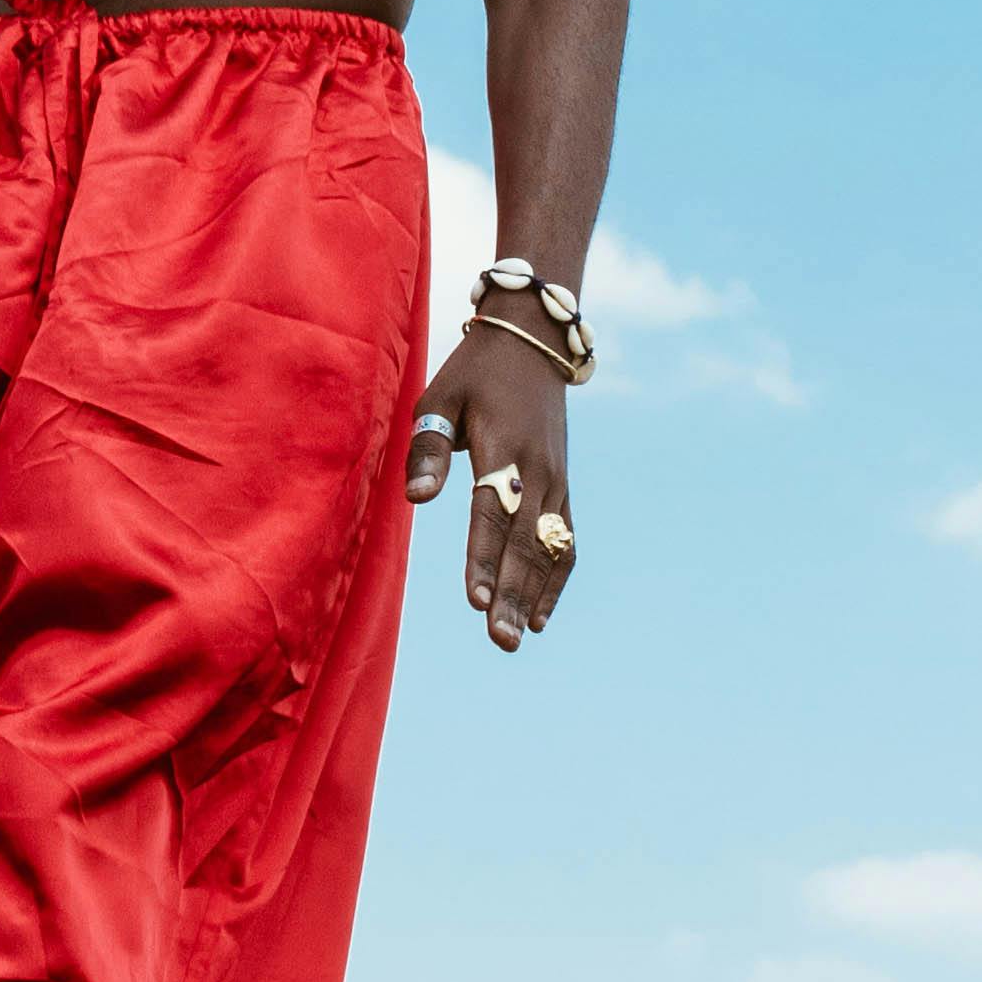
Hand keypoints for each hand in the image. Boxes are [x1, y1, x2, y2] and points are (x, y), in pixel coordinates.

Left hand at [405, 315, 576, 650]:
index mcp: (505, 447)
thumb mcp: (440, 397)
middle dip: (509, 593)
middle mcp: (539, 469)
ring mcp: (558, 481)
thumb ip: (428, 450)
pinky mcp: (564, 488)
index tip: (474, 601)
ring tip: (513, 638)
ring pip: (548, 549)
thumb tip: (417, 500)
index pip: (492, 511)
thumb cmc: (475, 372)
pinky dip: (554, 580)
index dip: (483, 557)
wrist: (535, 342)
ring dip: (531, 595)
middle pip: (525, 542)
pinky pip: (565, 542)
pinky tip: (537, 616)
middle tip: (497, 640)